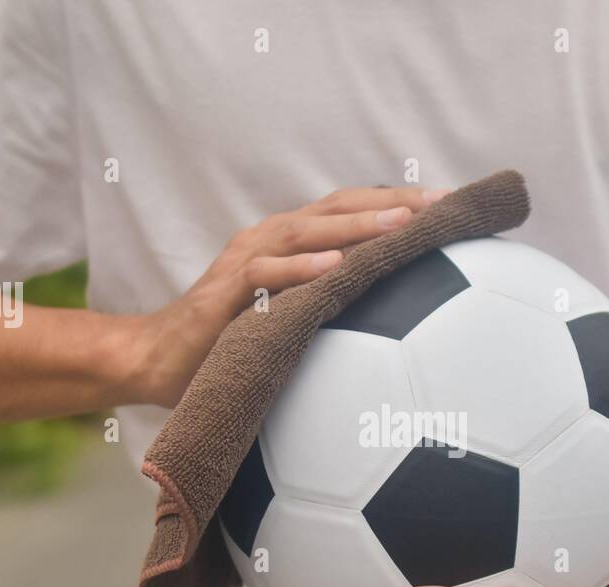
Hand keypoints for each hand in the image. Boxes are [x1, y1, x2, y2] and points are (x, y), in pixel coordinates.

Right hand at [132, 186, 450, 406]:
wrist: (157, 360)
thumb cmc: (229, 341)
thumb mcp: (291, 318)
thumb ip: (330, 303)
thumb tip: (393, 316)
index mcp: (289, 242)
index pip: (350, 210)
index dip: (398, 202)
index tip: (451, 204)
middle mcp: (269, 239)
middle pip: (337, 208)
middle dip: (391, 203)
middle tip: (442, 204)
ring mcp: (245, 261)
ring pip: (305, 231)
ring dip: (355, 226)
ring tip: (400, 223)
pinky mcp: (223, 294)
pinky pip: (264, 275)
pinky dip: (299, 268)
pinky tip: (334, 266)